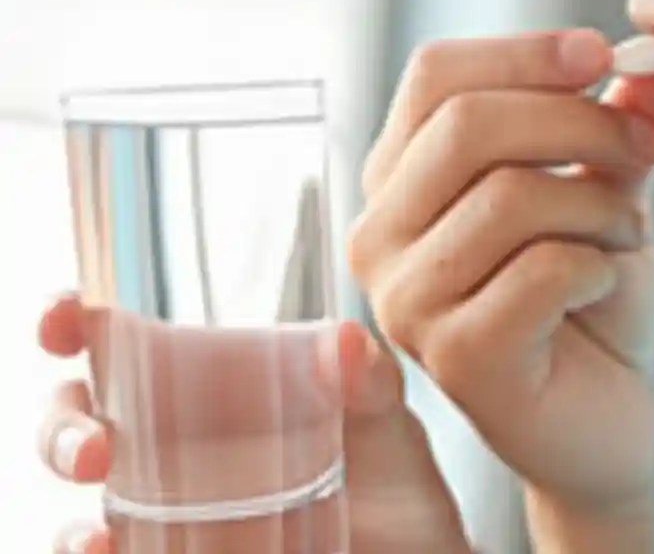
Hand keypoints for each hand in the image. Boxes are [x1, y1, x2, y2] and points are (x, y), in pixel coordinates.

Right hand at [36, 295, 470, 553]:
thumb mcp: (386, 419)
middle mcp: (168, 443)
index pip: (113, 342)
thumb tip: (345, 340)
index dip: (68, 323)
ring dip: (71, 519)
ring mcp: (165, 510)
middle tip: (95, 452)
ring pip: (80, 504)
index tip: (65, 319)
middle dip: (63, 430)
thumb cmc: (392, 478)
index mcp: (206, 383)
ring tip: (101, 536)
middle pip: (76, 421)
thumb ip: (369, 378)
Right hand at [348, 31, 653, 519]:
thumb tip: (648, 59)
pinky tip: (603, 285)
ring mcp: (407, 301)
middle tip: (646, 145)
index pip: (435, 75)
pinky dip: (600, 265)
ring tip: (625, 233)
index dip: (525, 53)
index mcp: (402, 180)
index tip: (601, 55)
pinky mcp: (455, 358)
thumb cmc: (592, 302)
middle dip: (582, 123)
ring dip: (600, 206)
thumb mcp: (605, 191)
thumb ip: (612, 124)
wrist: (605, 414)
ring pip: (510, 196)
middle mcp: (382, 236)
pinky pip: (543, 270)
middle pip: (467, 125)